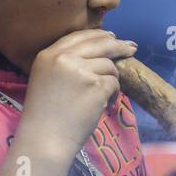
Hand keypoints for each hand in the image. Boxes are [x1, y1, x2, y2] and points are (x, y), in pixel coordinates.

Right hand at [20, 30, 137, 158]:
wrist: (44, 140)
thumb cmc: (44, 116)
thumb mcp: (46, 79)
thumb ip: (66, 63)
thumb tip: (98, 52)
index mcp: (48, 55)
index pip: (78, 36)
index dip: (98, 35)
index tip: (112, 36)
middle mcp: (63, 58)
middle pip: (100, 43)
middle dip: (118, 46)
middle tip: (131, 49)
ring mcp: (81, 71)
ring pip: (109, 66)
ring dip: (111, 80)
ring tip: (102, 96)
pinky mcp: (96, 85)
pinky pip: (114, 83)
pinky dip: (113, 95)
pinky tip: (103, 105)